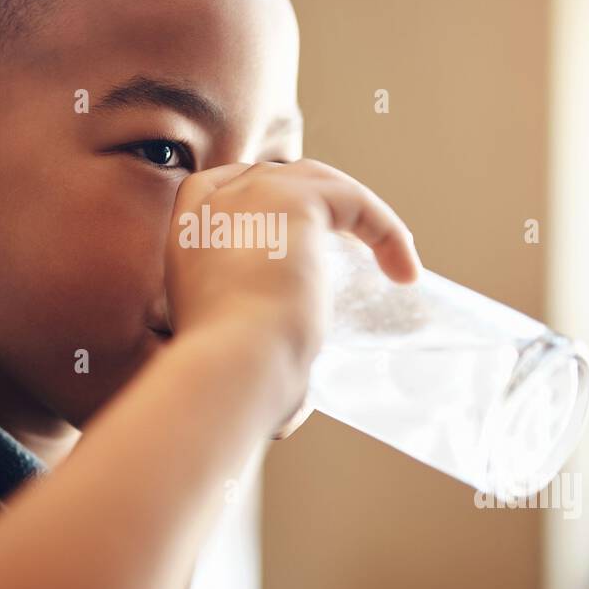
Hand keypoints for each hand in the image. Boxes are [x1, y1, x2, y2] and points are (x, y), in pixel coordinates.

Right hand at [165, 159, 419, 422]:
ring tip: (391, 257)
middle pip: (273, 176)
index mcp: (184, 236)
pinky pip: (353, 198)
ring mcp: (251, 193)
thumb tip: (285, 412)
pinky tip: (404, 270)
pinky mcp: (295, 198)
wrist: (231, 363)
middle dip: (316, 201)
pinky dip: (384, 229)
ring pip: (316, 179)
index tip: (299, 232)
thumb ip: (247, 347)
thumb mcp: (226, 349)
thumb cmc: (229, 376)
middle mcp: (211, 203)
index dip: (264, 200)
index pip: (220, 185)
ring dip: (357, 212)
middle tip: (354, 242)